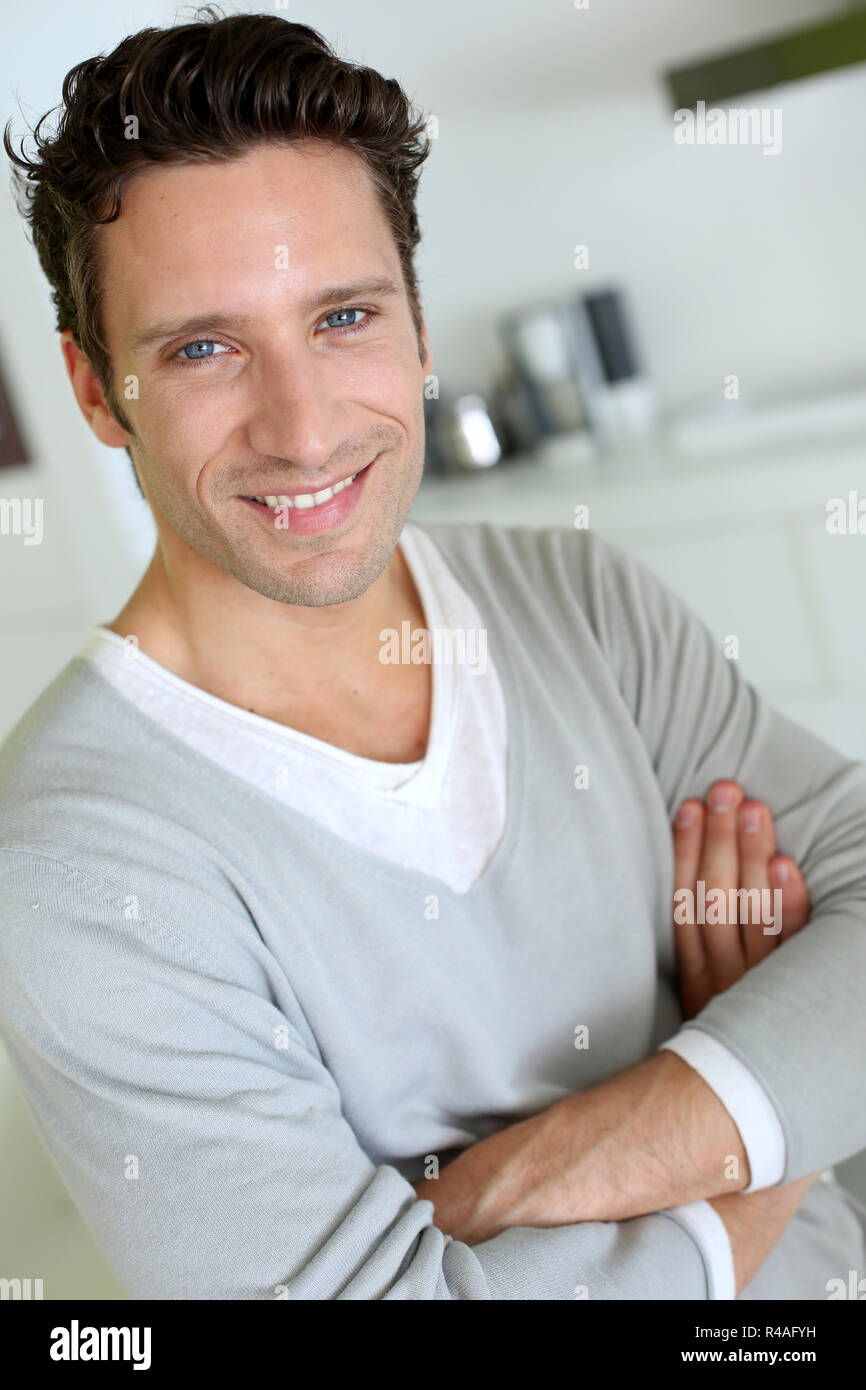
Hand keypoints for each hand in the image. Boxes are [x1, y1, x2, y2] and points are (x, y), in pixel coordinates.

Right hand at [672, 780, 810, 1019]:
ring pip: (749, 912)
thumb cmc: (728, 1038)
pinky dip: (789, 904)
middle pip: (715, 897)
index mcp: (693, 973)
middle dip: (718, 838)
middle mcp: (722, 977)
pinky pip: (792, 944)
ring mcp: (758, 985)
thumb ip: (698, 946)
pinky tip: (784, 866)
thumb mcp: (701, 998)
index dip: (684, 850)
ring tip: (752, 810)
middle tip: (724, 791)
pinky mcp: (793, 992)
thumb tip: (691, 874)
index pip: (684, 899)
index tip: (688, 806)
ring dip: (749, 856)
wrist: (750, 1101)